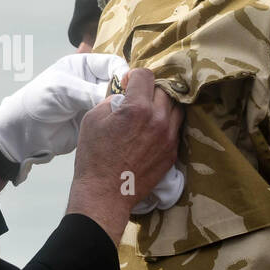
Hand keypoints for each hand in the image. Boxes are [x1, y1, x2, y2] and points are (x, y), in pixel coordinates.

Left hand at [0, 53, 129, 183]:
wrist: (23, 133)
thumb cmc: (37, 102)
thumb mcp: (64, 90)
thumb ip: (92, 91)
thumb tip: (121, 97)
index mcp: (83, 65)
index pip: (112, 63)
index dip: (123, 73)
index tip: (131, 85)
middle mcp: (91, 82)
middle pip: (120, 83)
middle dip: (127, 91)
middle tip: (132, 103)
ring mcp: (93, 102)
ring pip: (119, 102)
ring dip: (124, 108)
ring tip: (128, 117)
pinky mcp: (95, 121)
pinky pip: (112, 120)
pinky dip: (118, 123)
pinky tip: (123, 127)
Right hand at [68, 69, 183, 242]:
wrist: (105, 194)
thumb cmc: (94, 157)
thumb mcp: (93, 119)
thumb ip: (112, 100)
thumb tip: (124, 96)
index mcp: (137, 108)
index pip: (146, 75)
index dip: (133, 75)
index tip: (126, 84)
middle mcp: (158, 120)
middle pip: (163, 89)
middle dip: (149, 89)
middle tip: (136, 98)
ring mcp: (169, 137)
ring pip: (175, 107)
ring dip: (162, 104)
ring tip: (148, 112)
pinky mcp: (172, 152)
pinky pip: (176, 127)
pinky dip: (166, 122)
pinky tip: (152, 129)